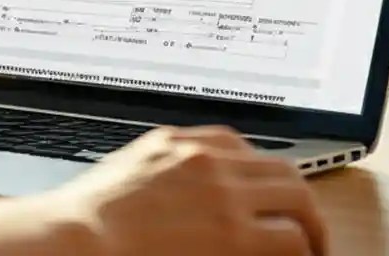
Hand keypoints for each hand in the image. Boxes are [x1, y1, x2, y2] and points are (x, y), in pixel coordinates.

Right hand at [0, 125, 325, 255]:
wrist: (75, 240)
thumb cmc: (85, 219)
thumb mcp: (126, 172)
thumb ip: (163, 172)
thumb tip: (184, 194)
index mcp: (177, 143)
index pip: (238, 145)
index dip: (259, 173)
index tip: (264, 191)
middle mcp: (208, 161)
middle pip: (279, 169)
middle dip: (297, 198)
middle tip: (304, 225)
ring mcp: (225, 195)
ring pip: (296, 201)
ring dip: (309, 226)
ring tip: (312, 248)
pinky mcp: (235, 233)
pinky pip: (289, 239)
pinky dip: (301, 251)